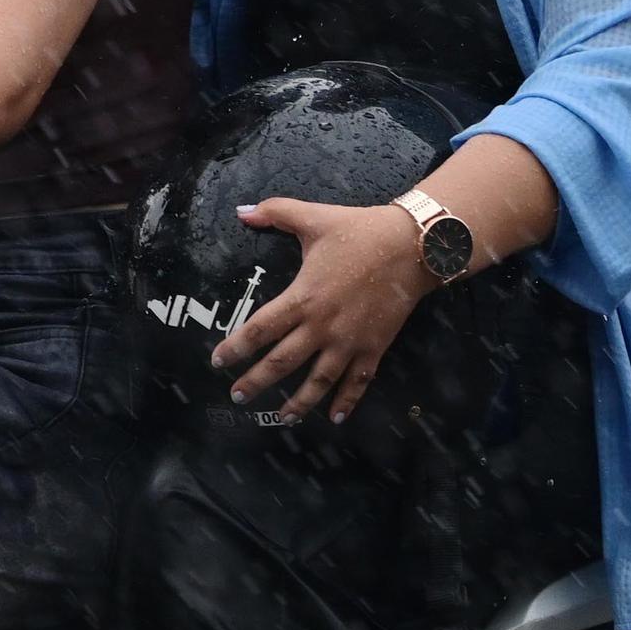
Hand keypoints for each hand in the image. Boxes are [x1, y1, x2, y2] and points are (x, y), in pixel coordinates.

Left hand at [208, 197, 432, 423]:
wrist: (412, 246)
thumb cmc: (359, 231)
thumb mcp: (314, 217)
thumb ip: (275, 212)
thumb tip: (241, 211)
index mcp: (303, 298)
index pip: (260, 329)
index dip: (236, 347)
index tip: (218, 361)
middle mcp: (323, 326)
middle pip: (282, 362)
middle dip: (257, 382)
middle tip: (237, 397)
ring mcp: (349, 341)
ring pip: (319, 381)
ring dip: (299, 403)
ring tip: (283, 418)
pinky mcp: (374, 347)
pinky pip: (358, 381)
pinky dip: (347, 401)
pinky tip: (336, 417)